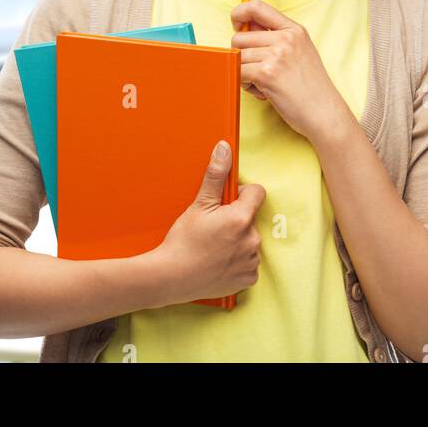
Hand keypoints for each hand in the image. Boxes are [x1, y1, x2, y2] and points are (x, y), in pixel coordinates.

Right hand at [155, 141, 264, 304]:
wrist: (170, 277)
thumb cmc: (183, 241)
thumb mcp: (198, 205)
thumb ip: (216, 175)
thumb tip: (225, 148)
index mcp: (241, 218)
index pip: (257, 193)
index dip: (242, 194)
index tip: (226, 202)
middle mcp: (252, 240)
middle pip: (250, 219)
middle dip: (236, 219)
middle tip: (212, 228)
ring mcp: (251, 261)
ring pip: (249, 241)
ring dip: (237, 241)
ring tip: (213, 247)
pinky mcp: (248, 279)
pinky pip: (248, 264)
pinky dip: (236, 262)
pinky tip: (218, 262)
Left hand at [230, 0, 354, 142]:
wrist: (324, 113)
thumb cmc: (311, 88)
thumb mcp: (300, 52)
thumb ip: (276, 38)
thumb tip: (244, 29)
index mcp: (294, 29)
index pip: (257, 7)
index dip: (239, 14)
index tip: (237, 27)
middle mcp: (286, 38)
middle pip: (240, 37)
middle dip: (242, 56)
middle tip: (258, 72)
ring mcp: (277, 54)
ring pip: (237, 57)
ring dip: (244, 74)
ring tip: (264, 85)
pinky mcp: (267, 73)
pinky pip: (239, 73)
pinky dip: (246, 86)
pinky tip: (263, 92)